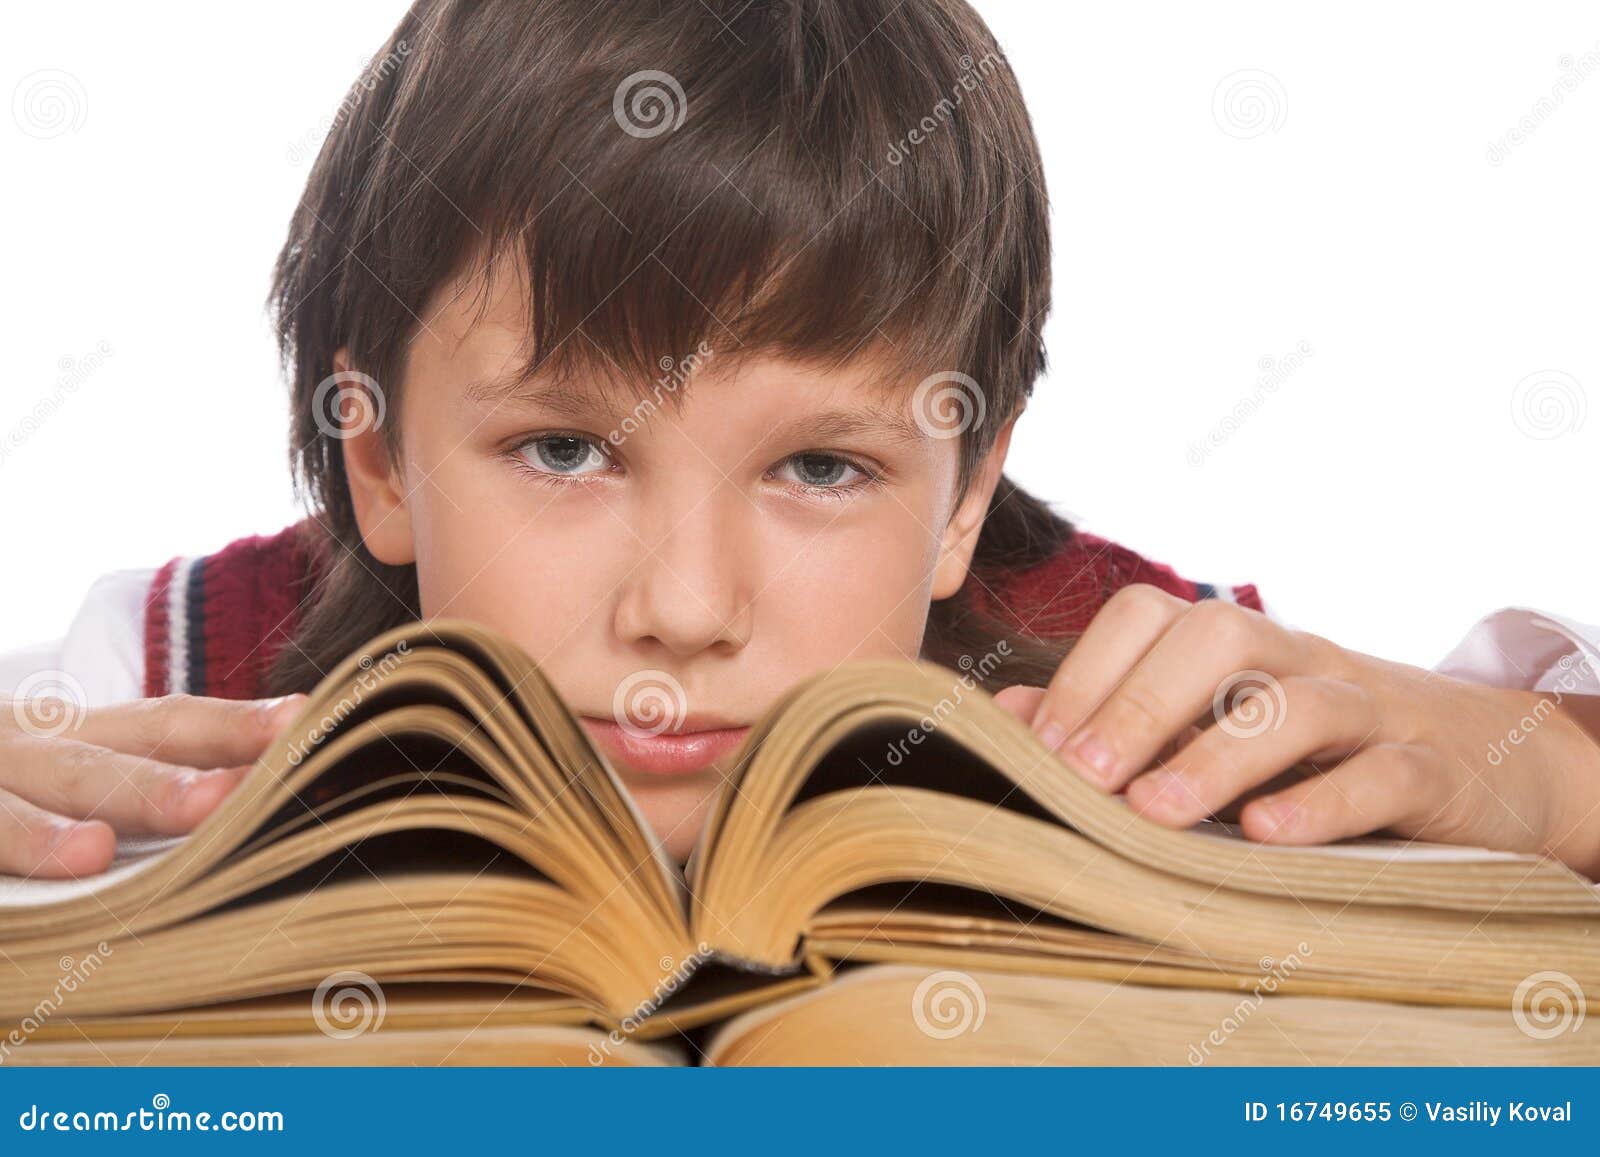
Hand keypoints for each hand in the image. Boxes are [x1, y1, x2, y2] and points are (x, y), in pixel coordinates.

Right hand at [0, 693, 304, 877]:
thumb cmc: (7, 777)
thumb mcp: (65, 759)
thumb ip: (139, 771)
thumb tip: (253, 795)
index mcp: (69, 733)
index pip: (162, 722)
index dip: (230, 723)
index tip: (303, 724)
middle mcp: (15, 747)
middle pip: (88, 763)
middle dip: (155, 783)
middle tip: (225, 799)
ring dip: (40, 832)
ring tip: (91, 853)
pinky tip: (6, 915)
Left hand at [995, 584, 1599, 876]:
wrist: (1479, 760)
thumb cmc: (1311, 750)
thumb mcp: (1215, 726)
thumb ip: (1118, 717)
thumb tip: (1012, 714)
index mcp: (1235, 645)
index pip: (1147, 618)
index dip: (1087, 675)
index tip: (1040, 751)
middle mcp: (1296, 658)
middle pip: (1217, 634)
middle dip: (1139, 703)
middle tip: (1084, 777)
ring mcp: (1370, 708)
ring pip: (1297, 702)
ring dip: (1215, 755)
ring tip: (1152, 813)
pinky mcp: (1432, 769)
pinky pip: (1384, 772)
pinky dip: (1322, 802)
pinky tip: (1265, 837)